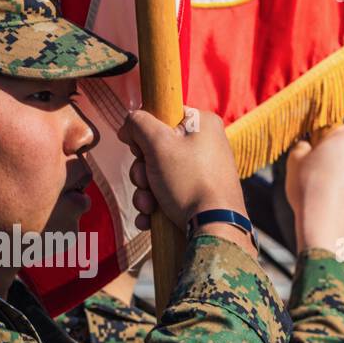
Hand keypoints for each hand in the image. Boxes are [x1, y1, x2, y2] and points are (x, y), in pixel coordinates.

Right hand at [119, 107, 254, 253]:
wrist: (214, 226)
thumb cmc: (188, 180)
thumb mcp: (158, 144)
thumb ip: (139, 124)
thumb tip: (129, 122)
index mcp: (202, 124)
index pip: (163, 116)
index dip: (143, 133)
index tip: (136, 149)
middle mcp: (206, 144)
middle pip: (157, 149)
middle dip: (142, 170)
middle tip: (143, 182)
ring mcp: (204, 172)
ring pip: (159, 175)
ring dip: (145, 192)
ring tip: (148, 206)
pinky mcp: (200, 195)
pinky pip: (169, 193)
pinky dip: (156, 206)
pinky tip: (149, 218)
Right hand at [284, 123, 343, 264]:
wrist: (326, 230)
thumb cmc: (309, 191)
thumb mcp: (294, 161)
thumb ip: (302, 147)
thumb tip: (306, 146)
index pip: (341, 128)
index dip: (326, 138)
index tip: (314, 151)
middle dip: (337, 159)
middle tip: (316, 174)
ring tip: (324, 195)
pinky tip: (333, 208)